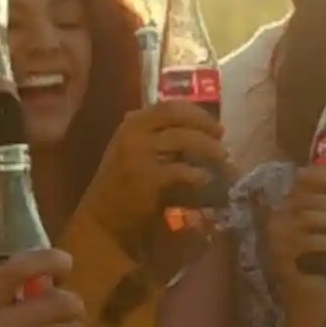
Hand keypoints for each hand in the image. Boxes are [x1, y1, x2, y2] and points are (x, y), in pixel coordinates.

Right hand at [82, 100, 231, 249]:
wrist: (103, 219)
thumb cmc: (123, 186)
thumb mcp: (135, 153)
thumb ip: (160, 139)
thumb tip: (201, 134)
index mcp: (131, 124)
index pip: (168, 106)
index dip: (195, 112)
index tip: (212, 123)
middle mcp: (133, 132)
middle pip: (177, 117)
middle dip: (204, 124)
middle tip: (221, 136)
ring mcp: (138, 153)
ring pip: (183, 139)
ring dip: (207, 147)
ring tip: (222, 157)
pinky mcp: (147, 177)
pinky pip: (181, 170)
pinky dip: (197, 173)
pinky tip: (205, 179)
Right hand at [265, 166, 325, 311]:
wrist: (304, 303)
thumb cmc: (318, 262)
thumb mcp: (320, 231)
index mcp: (281, 207)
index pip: (298, 180)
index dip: (322, 176)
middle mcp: (273, 220)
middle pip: (309, 200)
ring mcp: (276, 239)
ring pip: (312, 218)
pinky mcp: (284, 259)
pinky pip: (314, 243)